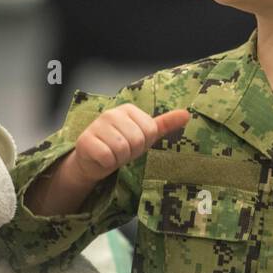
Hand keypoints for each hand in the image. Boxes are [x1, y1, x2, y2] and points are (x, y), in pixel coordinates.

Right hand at [72, 105, 190, 182]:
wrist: (92, 160)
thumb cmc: (120, 145)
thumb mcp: (144, 135)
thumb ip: (164, 124)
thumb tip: (187, 114)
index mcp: (128, 109)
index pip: (150, 131)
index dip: (144, 144)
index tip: (133, 144)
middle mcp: (112, 113)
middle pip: (137, 140)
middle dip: (131, 152)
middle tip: (121, 152)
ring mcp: (97, 125)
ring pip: (122, 148)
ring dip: (119, 159)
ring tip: (112, 155)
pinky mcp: (86, 140)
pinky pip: (107, 156)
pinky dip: (107, 163)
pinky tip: (101, 158)